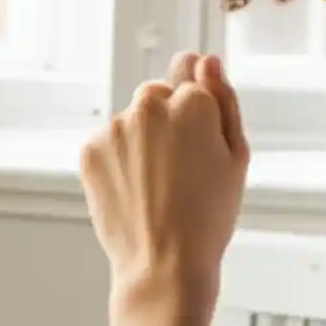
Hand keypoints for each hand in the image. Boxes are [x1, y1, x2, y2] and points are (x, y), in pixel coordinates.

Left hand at [80, 53, 249, 302]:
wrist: (164, 264)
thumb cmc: (209, 216)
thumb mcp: (236, 157)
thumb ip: (223, 100)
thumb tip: (205, 61)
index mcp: (192, 102)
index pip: (189, 72)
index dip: (194, 104)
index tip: (194, 135)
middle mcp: (149, 105)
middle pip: (155, 93)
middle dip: (165, 118)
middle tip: (178, 167)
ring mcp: (115, 128)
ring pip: (129, 120)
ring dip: (139, 140)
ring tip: (155, 186)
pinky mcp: (89, 150)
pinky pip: (106, 143)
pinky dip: (116, 160)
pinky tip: (133, 191)